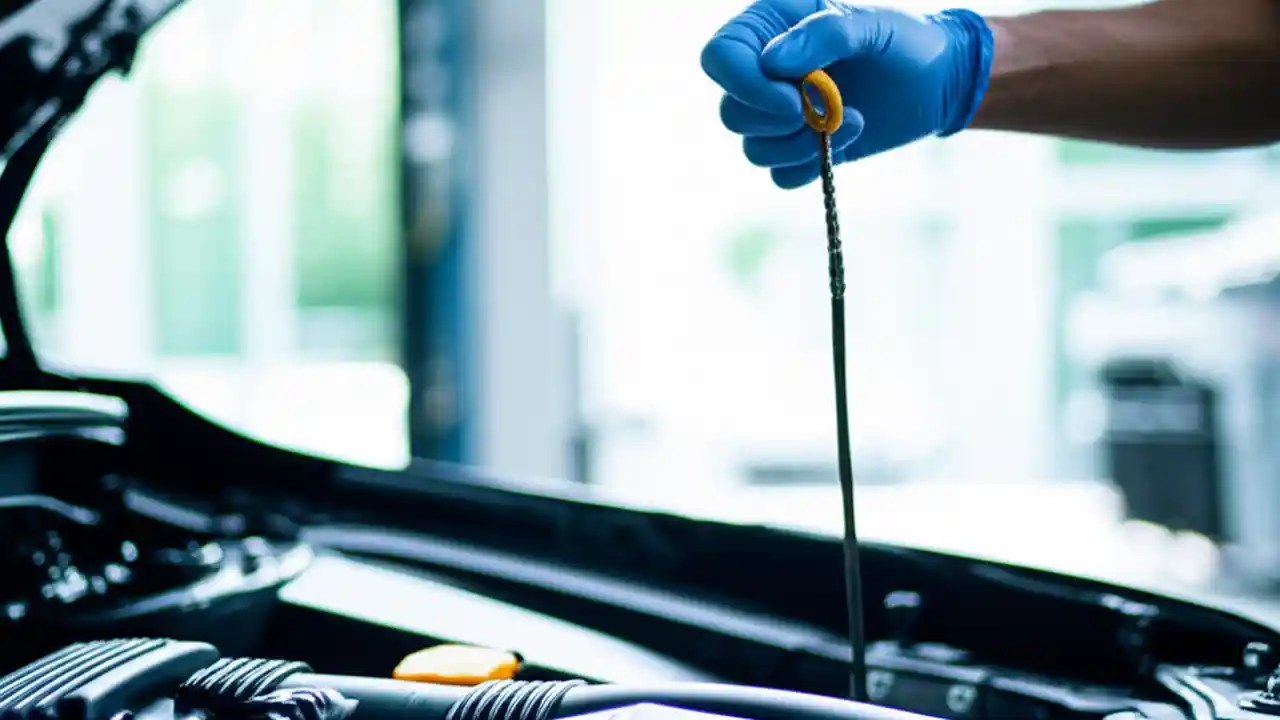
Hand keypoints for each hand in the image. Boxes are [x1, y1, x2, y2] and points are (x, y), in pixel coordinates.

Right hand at [701, 0, 993, 187]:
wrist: (938, 80)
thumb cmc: (904, 41)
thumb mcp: (871, 25)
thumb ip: (824, 35)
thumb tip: (772, 62)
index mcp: (768, 28)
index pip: (720, 58)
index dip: (745, 86)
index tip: (792, 100)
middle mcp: (764, 73)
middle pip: (731, 112)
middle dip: (779, 121)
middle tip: (824, 109)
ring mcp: (778, 115)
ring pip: (753, 149)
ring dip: (800, 145)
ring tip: (849, 122)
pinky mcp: (798, 150)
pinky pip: (779, 175)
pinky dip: (810, 166)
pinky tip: (848, 139)